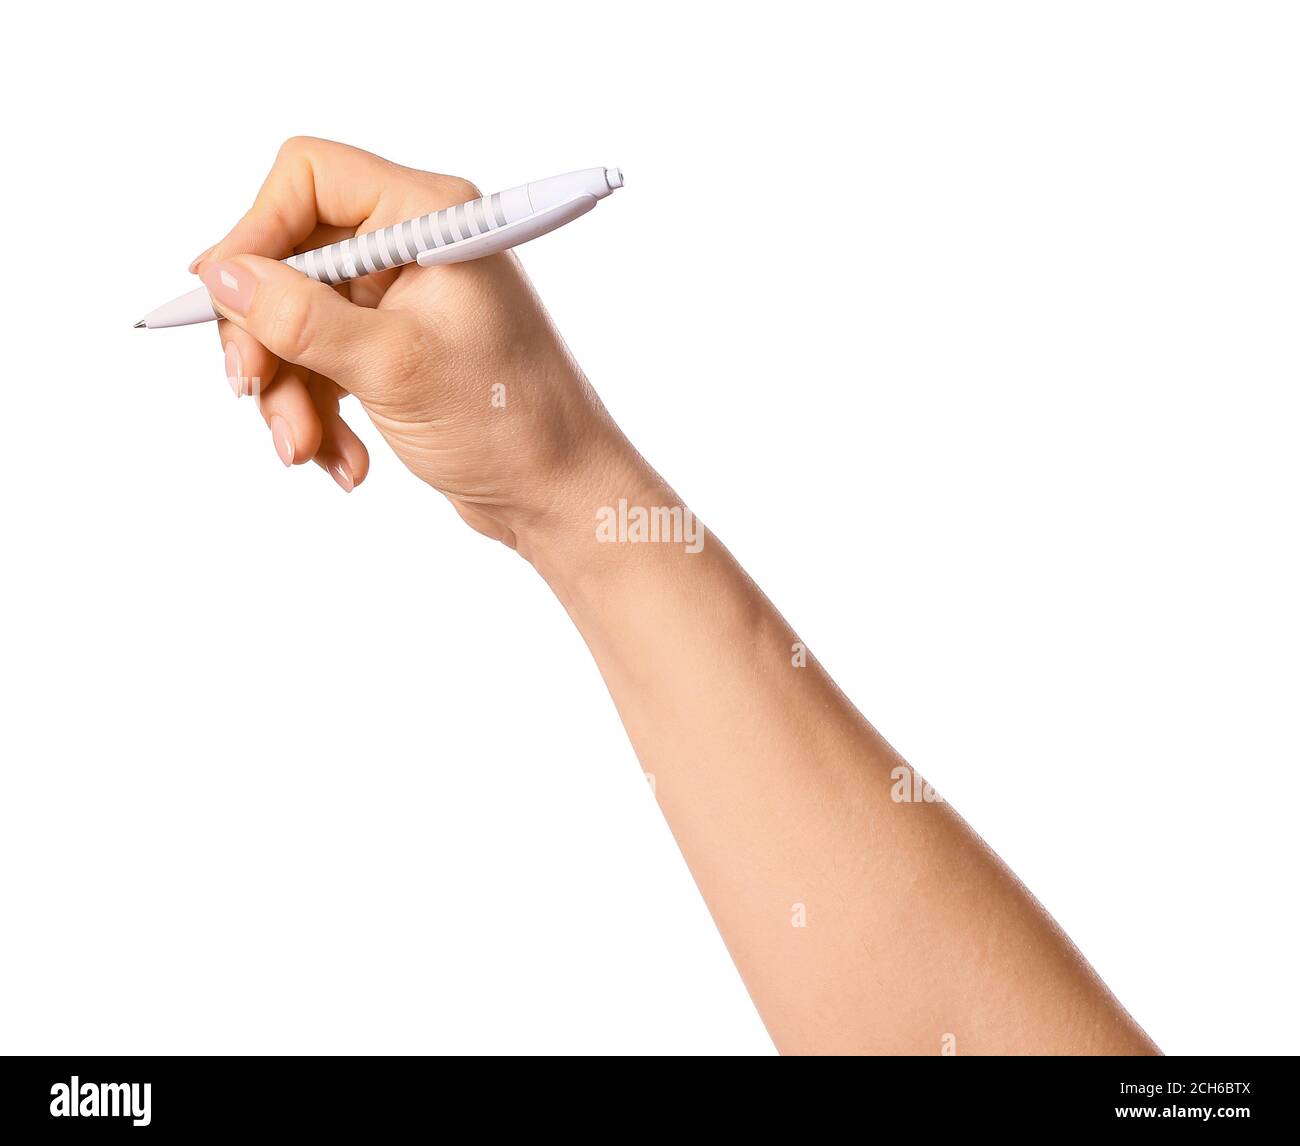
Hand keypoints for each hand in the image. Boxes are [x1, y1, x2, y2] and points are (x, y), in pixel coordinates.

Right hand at [194, 137, 635, 550]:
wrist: (559, 497)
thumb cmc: (507, 424)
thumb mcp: (391, 368)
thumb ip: (300, 317)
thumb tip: (219, 276)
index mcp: (431, 217)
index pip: (308, 177)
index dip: (254, 234)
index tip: (222, 300)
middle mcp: (416, 246)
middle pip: (290, 259)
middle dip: (268, 337)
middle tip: (253, 393)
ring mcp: (404, 301)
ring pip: (297, 321)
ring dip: (290, 391)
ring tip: (306, 451)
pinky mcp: (396, 350)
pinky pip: (323, 364)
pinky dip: (319, 413)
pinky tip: (345, 462)